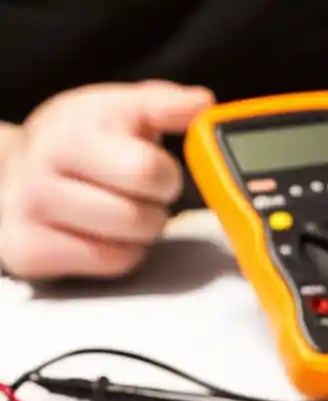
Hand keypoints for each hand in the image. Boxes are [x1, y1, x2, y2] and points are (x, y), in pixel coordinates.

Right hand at [0, 81, 213, 279]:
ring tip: (122, 211)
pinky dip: (120, 255)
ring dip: (140, 234)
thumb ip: (164, 104)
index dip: (167, 177)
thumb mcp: (119, 109)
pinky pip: (108, 263)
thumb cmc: (79, 141)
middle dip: (156, 208)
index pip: (146, 171)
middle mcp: (42, 167)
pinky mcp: (26, 250)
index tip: (158, 171)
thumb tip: (202, 103)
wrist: (12, 168)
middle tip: (140, 195)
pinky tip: (103, 234)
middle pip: (140, 216)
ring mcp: (28, 209)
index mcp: (72, 129)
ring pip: (127, 243)